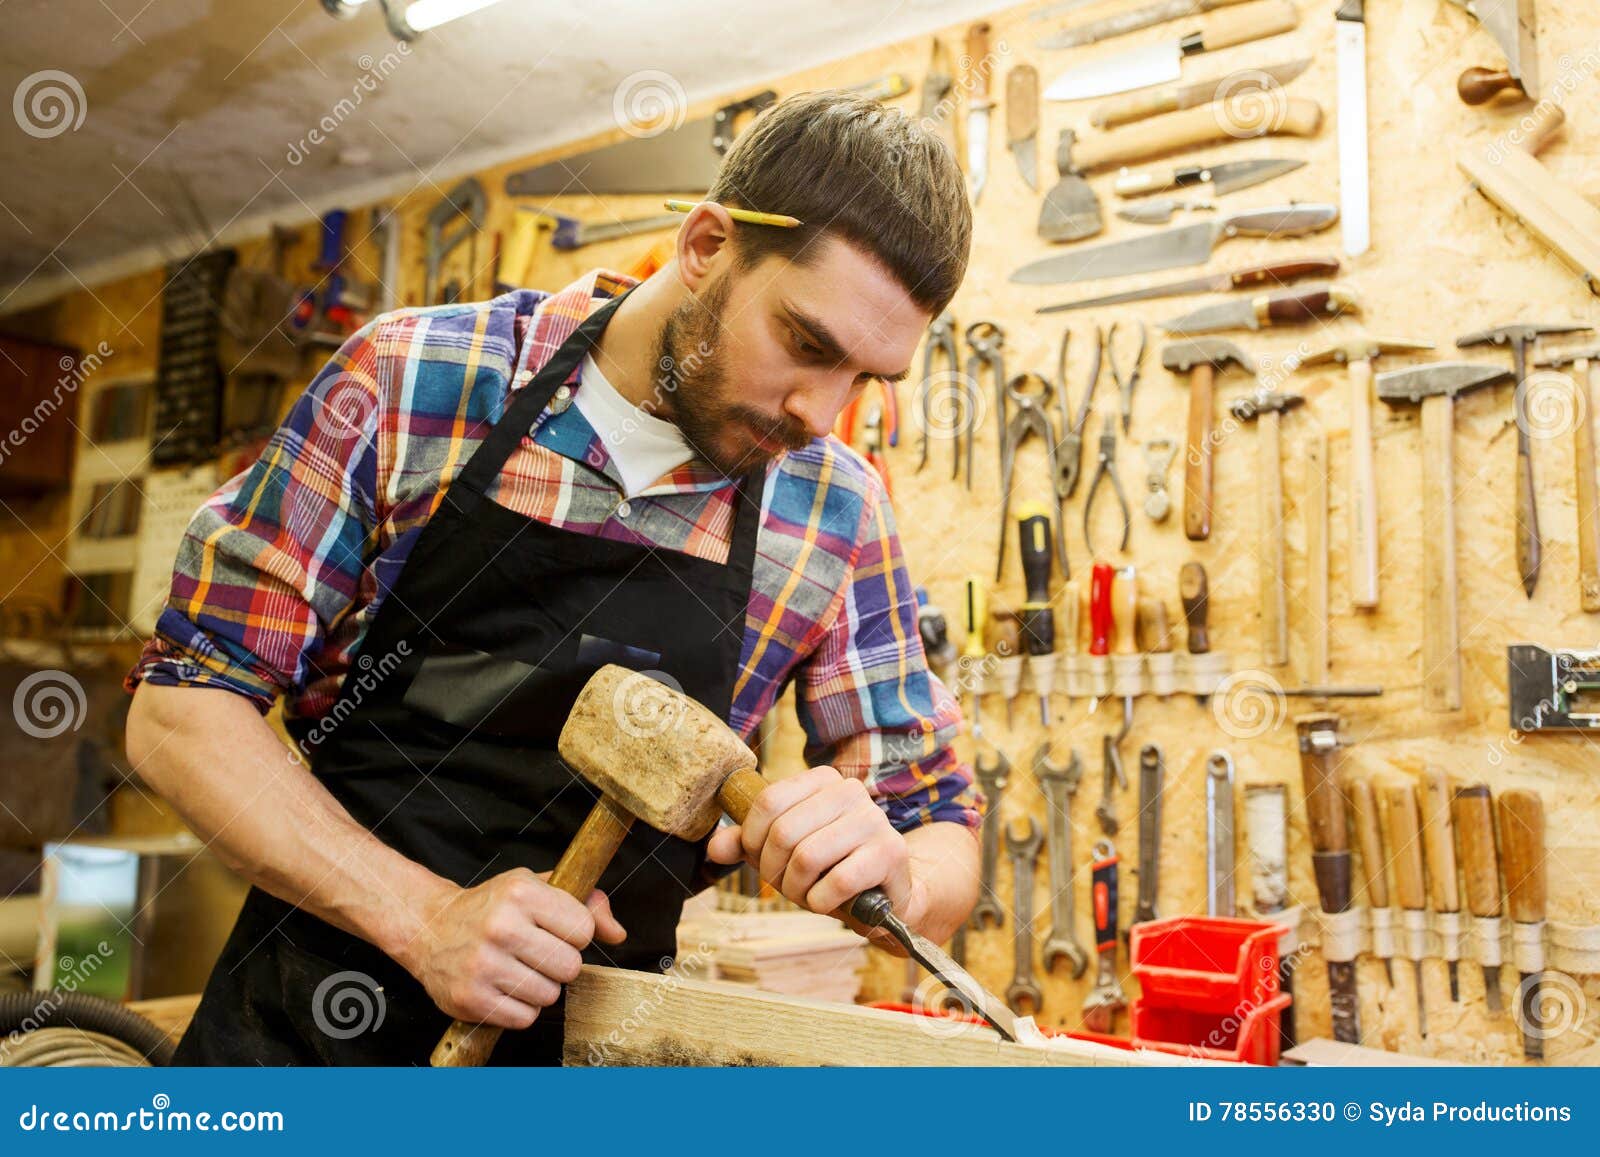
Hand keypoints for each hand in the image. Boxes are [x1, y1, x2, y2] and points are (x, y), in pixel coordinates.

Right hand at [401, 868, 625, 1027]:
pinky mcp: (471, 999)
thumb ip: (585, 903)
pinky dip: (521, 1009)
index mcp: (520, 892)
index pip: (583, 929)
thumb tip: (619, 934)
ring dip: (541, 987)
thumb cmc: (492, 907)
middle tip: (537, 953)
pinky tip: (504, 988)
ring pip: (550, 995)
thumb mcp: (536, 888)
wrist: (429, 928)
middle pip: (571, 967)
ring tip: (518, 969)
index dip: (575, 934)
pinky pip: (525, 1019)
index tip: (555, 931)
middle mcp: (501, 927)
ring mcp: (483, 965)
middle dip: (560, 964)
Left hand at [705, 766, 918, 939]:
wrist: (885, 895)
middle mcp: (850, 791)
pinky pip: (837, 881)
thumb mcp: (784, 852)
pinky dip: (822, 901)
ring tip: (807, 894)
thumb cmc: (830, 868)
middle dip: (774, 871)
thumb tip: (715, 846)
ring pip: (807, 857)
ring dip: (796, 890)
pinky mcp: (889, 853)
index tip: (760, 859)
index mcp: (822, 780)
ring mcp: (873, 820)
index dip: (752, 839)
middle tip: (786, 885)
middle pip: (783, 832)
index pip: (768, 801)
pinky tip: (830, 901)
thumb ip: (748, 845)